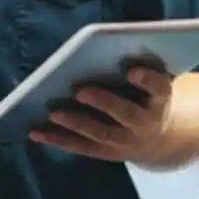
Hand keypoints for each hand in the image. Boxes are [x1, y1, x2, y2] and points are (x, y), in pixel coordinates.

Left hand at [30, 68, 172, 162]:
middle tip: (80, 91)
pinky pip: (81, 147)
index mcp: (161, 98)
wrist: (159, 138)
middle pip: (127, 114)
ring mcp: (127, 142)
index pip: (159, 87)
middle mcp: (147, 123)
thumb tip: (108, 44)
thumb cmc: (148, 94)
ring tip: (53, 112)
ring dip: (77, 123)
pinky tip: (36, 132)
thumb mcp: (152, 79)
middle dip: (104, 103)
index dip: (147, 80)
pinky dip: (58, 139)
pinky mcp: (108, 153)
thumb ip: (139, 64)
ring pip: (101, 134)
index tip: (131, 71)